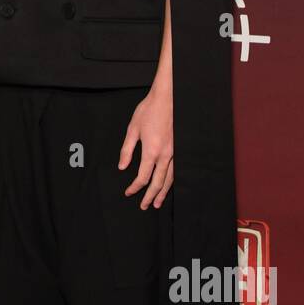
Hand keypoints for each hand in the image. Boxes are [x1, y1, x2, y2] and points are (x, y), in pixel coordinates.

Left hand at [117, 84, 173, 208]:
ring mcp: (176, 152)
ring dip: (163, 192)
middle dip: (150, 196)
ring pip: (170, 178)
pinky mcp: (181, 148)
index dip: (135, 187)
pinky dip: (172, 181)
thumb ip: (127, 150)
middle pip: (158, 182)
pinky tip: (169, 185)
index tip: (129, 192)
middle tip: (144, 206)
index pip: (143, 177)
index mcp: (152, 151)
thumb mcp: (132, 129)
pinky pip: (177, 170)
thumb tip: (122, 167)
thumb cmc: (150, 110)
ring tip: (157, 202)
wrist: (169, 97)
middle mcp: (166, 155)